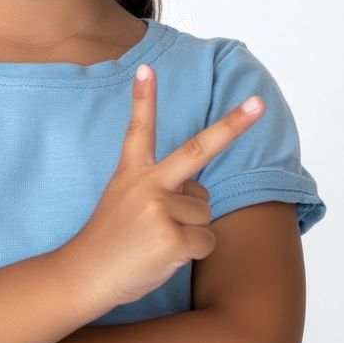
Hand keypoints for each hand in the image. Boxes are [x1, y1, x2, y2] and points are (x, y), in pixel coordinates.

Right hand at [64, 63, 264, 307]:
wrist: (85, 274)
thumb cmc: (110, 240)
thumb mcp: (124, 199)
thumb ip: (158, 186)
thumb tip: (199, 190)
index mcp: (132, 172)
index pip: (139, 128)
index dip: (144, 98)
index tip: (147, 68)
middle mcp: (147, 184)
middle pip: (198, 149)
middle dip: (233, 125)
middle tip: (258, 103)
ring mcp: (159, 209)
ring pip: (204, 211)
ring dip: (191, 230)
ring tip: (158, 240)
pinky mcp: (171, 238)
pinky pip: (206, 241)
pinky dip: (192, 252)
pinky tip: (164, 256)